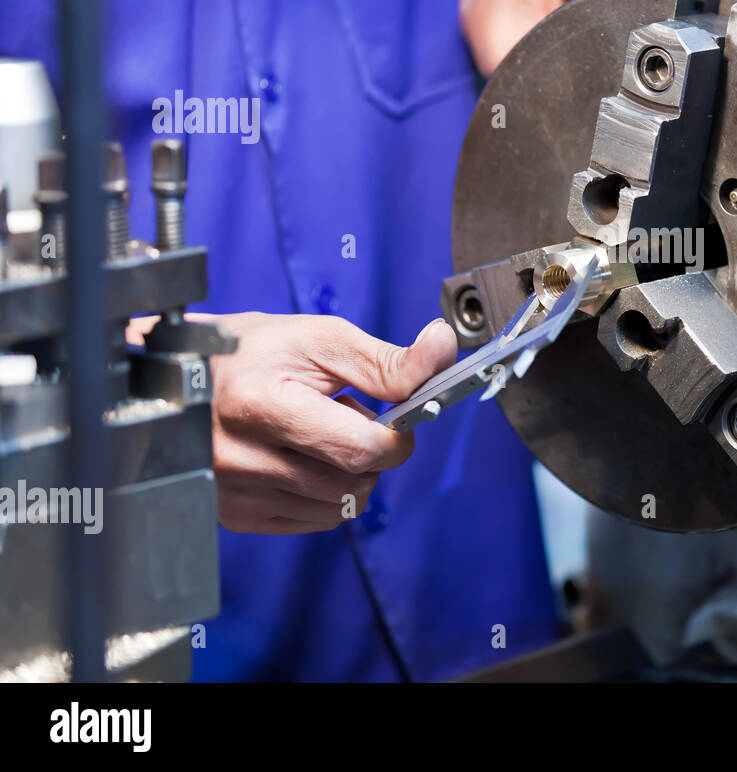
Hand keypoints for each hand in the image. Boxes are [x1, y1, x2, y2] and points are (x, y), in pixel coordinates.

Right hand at [150, 313, 456, 533]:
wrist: (170, 380)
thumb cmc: (247, 352)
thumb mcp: (317, 340)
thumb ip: (386, 359)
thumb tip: (443, 349)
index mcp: (261, 406)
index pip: (359, 449)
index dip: (396, 438)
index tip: (397, 419)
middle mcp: (240, 458)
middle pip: (353, 481)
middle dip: (372, 452)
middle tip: (348, 416)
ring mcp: (233, 494)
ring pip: (339, 506)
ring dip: (349, 472)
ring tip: (316, 434)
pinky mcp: (234, 516)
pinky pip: (313, 520)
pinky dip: (327, 494)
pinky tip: (302, 458)